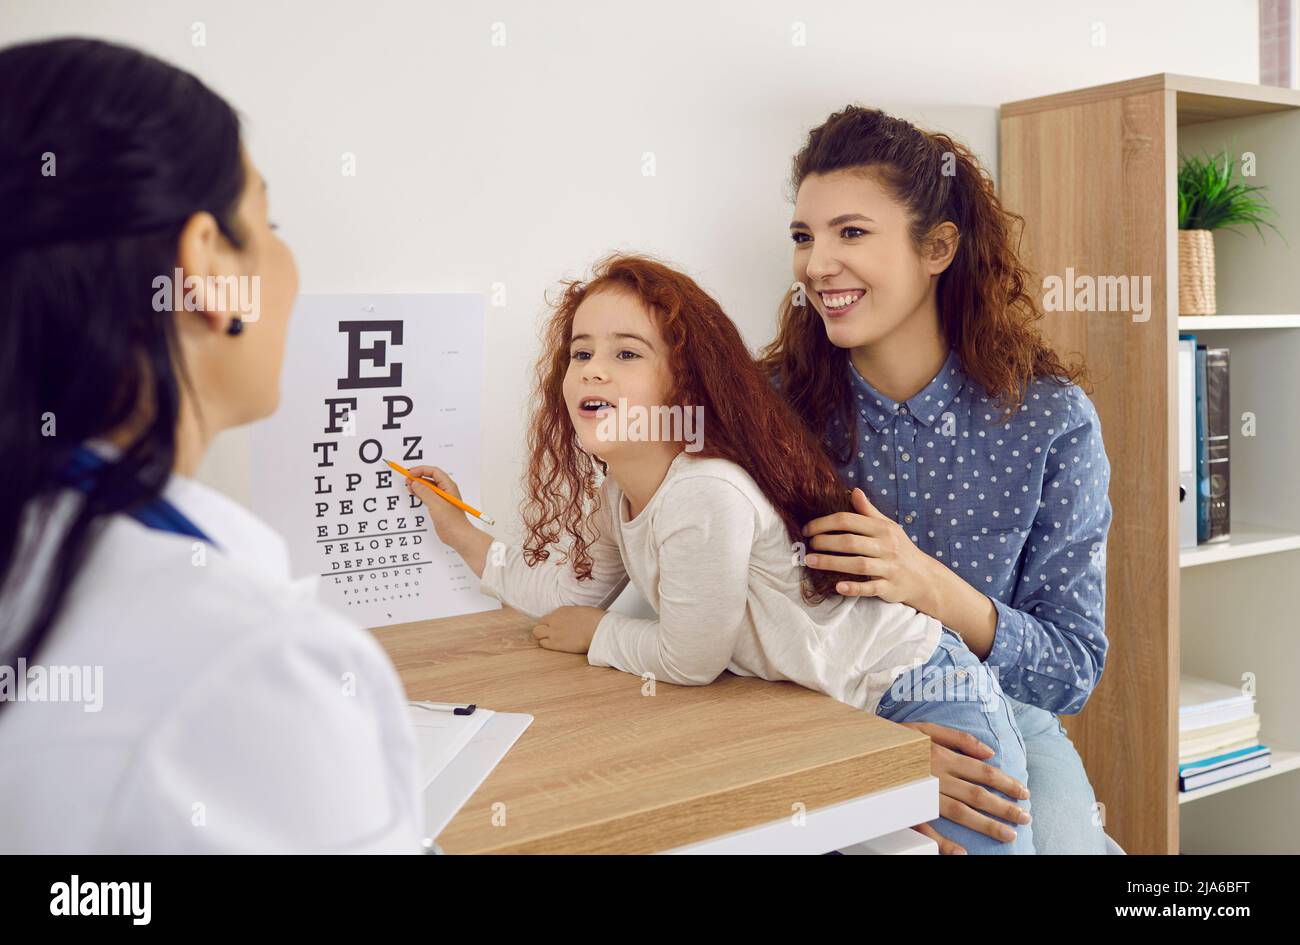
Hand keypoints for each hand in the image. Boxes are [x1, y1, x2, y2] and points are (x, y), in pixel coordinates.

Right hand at [404, 465, 471, 542]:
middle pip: (430, 478)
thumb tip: (415, 483)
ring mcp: (442, 498)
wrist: (458, 536)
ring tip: (408, 485)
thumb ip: (425, 493)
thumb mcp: (437, 505)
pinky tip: (413, 492)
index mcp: (449, 486)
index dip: (421, 470)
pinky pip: (427, 495)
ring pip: (428, 486)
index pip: (434, 472)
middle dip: (418, 476)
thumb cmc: (453, 522)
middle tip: (407, 479)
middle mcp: (446, 490)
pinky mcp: (438, 506)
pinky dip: (419, 492)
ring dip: (418, 484)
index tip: (410, 473)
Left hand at [532, 606, 605, 653]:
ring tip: (551, 642)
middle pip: (538, 625)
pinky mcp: (556, 643)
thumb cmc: (596, 621)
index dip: (549, 624)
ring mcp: (553, 632)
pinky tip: (555, 646)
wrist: (598, 629)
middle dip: (541, 630)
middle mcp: (554, 620)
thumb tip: (569, 622)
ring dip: (542, 638)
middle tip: (548, 636)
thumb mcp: (580, 612)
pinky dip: (546, 645)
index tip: (554, 629)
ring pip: (537, 634)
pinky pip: (543, 644)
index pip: (547, 618)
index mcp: (561, 611)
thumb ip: (570, 616)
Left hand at [802, 487, 940, 611]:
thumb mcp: (888, 527)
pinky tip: (838, 586)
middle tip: (808, 545)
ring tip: (810, 561)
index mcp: (882, 529)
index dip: (825, 523)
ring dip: (831, 563)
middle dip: (825, 542)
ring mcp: (888, 568)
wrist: (924, 577)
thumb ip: (869, 511)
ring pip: (858, 564)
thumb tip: (854, 491)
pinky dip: (854, 587)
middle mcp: (886, 546)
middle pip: (850, 542)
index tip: (807, 529)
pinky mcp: (889, 587)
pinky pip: (870, 588)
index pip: (849, 521)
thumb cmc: (900, 549)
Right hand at [899, 721, 1031, 853]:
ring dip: (987, 825)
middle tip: (1025, 817)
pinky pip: (927, 828)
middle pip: (977, 794)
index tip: (1024, 793)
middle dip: (1004, 807)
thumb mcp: (925, 728)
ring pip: (961, 812)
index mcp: (941, 755)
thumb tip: (989, 752)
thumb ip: (958, 738)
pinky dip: (943, 843)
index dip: (1006, 782)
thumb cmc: (895, 739)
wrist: (860, 748)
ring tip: (1008, 834)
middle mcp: (935, 775)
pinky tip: (960, 854)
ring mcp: (921, 793)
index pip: (982, 771)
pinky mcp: (906, 808)